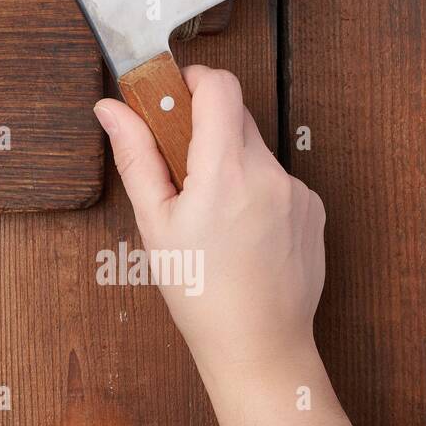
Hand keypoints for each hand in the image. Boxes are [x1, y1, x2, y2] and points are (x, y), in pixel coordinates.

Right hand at [94, 65, 323, 376]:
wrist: (259, 347)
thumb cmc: (199, 292)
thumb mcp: (154, 223)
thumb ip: (135, 156)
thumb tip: (111, 108)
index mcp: (226, 171)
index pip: (220, 86)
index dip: (194, 79)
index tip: (173, 95)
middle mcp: (270, 173)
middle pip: (236, 114)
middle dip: (203, 127)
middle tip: (177, 167)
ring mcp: (298, 191)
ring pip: (255, 149)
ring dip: (228, 162)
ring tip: (210, 214)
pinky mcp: (313, 209)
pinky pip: (276, 178)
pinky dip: (254, 189)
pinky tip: (239, 232)